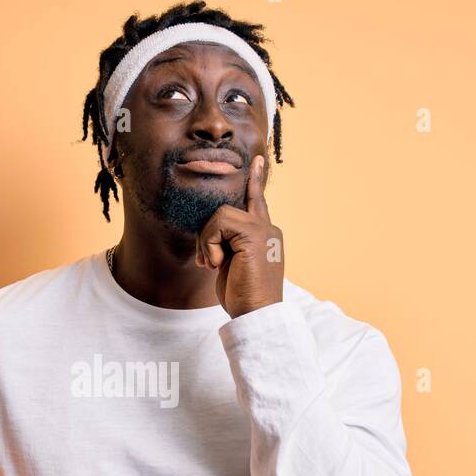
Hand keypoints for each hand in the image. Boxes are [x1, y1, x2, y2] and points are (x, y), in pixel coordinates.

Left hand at [195, 154, 284, 317]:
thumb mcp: (233, 266)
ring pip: (219, 215)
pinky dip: (210, 243)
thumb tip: (211, 236)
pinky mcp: (254, 234)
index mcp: (265, 235)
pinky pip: (219, 222)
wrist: (256, 315)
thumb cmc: (243, 297)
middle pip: (226, 209)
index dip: (256, 181)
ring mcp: (264, 229)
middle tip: (209, 262)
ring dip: (207, 242)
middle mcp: (268, 228)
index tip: (257, 160)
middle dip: (208, 234)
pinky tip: (217, 263)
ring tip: (214, 265)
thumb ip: (229, 245)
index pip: (257, 202)